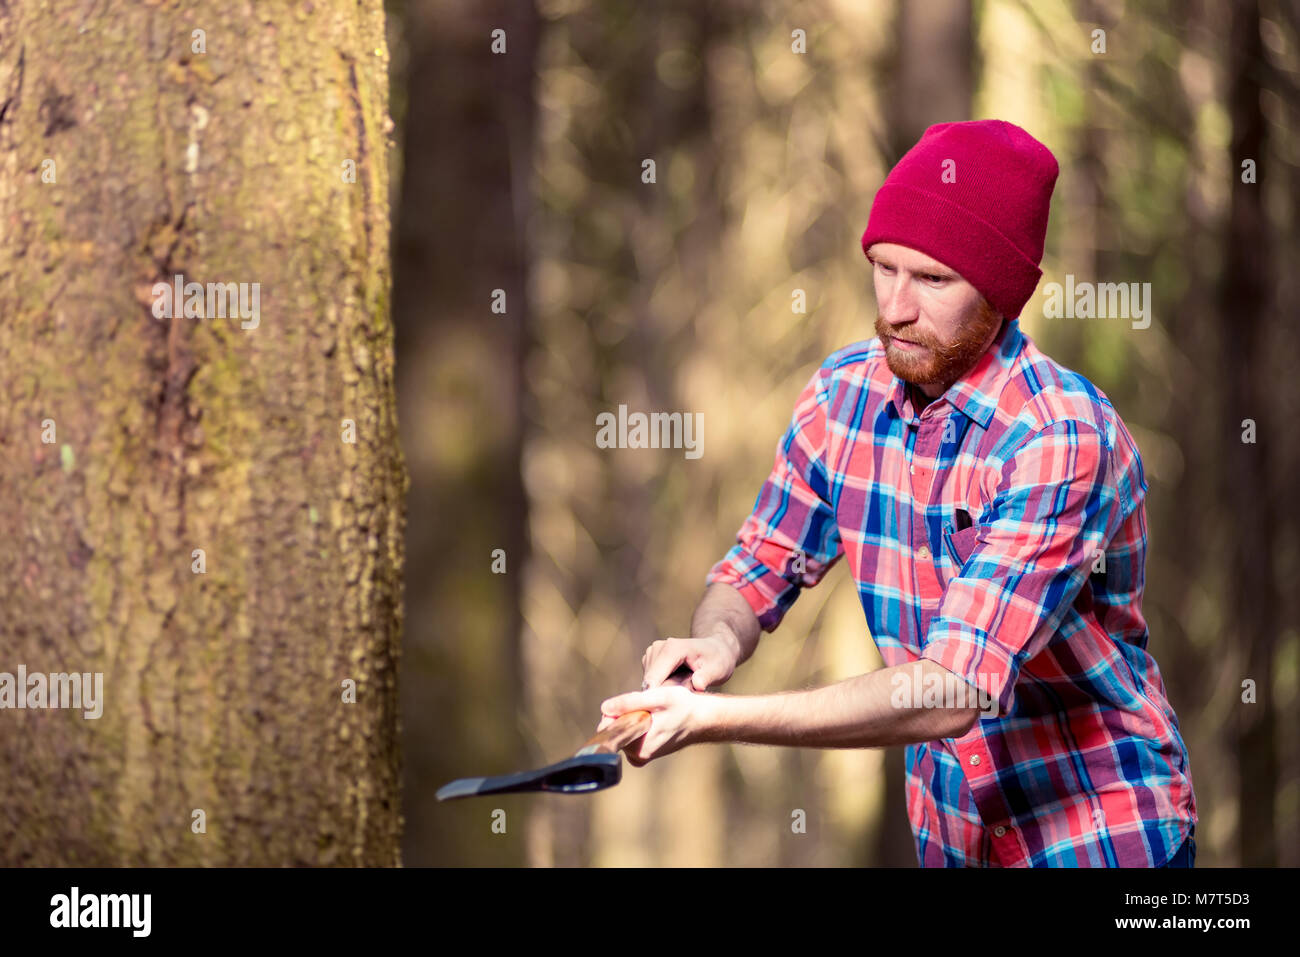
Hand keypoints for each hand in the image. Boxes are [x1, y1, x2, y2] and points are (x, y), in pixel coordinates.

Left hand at [595, 684, 714, 766]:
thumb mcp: (658, 698)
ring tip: (653, 712)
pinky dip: (637, 725)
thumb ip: (630, 703)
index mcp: (639, 747)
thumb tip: (605, 708)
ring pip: (624, 731)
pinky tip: (653, 718)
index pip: (609, 729)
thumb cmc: (684, 707)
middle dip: (624, 715)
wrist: (703, 719)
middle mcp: (639, 756)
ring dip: (632, 718)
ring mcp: (642, 756)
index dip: (615, 712)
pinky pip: (631, 736)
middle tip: (647, 707)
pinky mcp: (645, 753)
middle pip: (616, 730)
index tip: (632, 704)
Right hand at [641, 633, 738, 691]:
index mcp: (672, 648)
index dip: (657, 697)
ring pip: (649, 683)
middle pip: (650, 682)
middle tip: (686, 694)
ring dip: (663, 690)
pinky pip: (650, 681)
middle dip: (664, 693)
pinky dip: (661, 687)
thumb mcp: (717, 670)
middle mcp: (658, 648)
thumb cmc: (716, 660)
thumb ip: (705, 677)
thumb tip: (697, 685)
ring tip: (685, 685)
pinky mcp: (649, 660)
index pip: (654, 678)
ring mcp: (652, 653)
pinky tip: (678, 682)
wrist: (714, 650)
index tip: (665, 712)